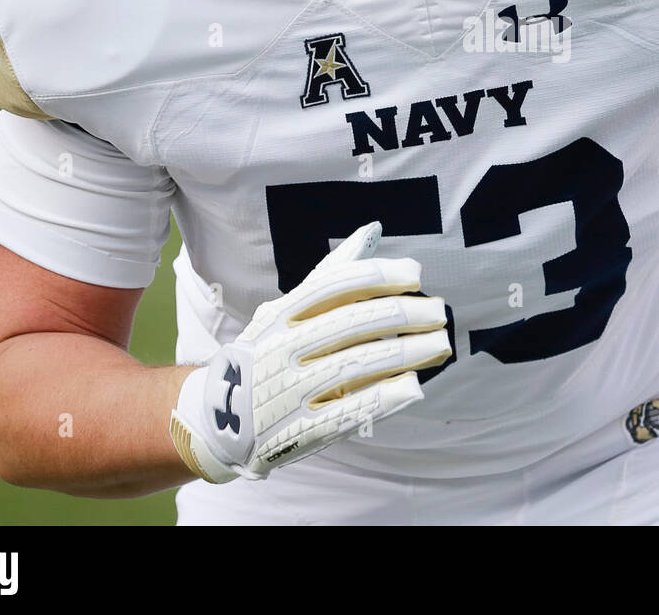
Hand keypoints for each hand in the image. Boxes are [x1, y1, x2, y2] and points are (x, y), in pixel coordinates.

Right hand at [169, 221, 449, 482]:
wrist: (218, 417)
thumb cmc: (267, 351)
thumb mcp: (288, 309)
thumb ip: (333, 273)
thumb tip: (374, 230)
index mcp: (282, 314)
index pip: (337, 285)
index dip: (380, 277)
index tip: (416, 276)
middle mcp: (284, 348)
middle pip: (353, 323)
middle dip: (404, 315)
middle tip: (440, 312)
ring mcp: (290, 390)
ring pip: (357, 364)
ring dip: (406, 353)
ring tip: (440, 344)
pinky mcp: (300, 430)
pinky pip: (348, 410)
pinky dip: (383, 396)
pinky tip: (414, 385)